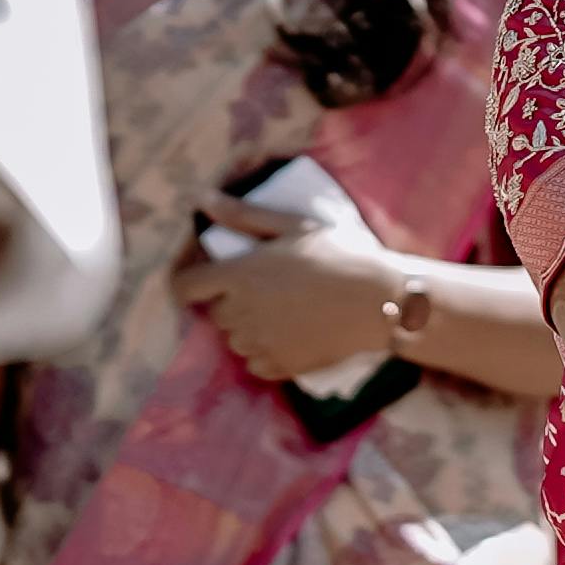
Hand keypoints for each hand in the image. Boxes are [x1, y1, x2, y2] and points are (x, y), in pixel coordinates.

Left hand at [174, 194, 414, 383]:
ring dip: (248, 328)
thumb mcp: (293, 225)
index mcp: (239, 275)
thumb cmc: (340, 254)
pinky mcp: (280, 365)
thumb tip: (203, 199)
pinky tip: (291, 335)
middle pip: (215, 313)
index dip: (186, 281)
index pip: (184, 286)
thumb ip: (244, 216)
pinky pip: (255, 363)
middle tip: (267, 289)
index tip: (202, 279)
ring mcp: (260, 343)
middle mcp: (241, 312)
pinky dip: (265, 353)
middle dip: (231, 301)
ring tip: (284, 312)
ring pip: (235, 339)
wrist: (380, 300)